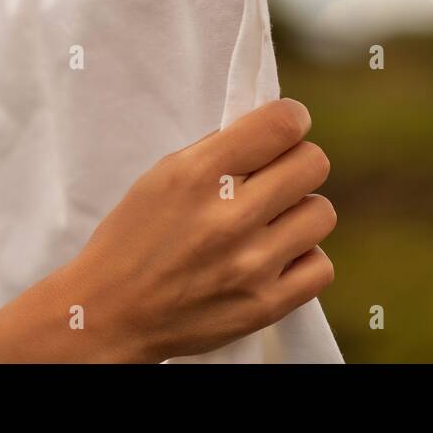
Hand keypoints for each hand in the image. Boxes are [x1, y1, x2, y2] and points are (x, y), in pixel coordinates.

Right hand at [0, 98, 335, 362]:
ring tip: (272, 221)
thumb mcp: (162, 175)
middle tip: (276, 176)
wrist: (110, 314)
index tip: (287, 126)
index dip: (292, 118)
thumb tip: (274, 128)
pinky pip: (321, 266)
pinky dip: (303, 258)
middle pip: (313, 164)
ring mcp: (250, 265)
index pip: (281, 125)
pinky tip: (276, 256)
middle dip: (297, 162)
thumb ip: (219, 149)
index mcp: (198, 175)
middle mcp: (228, 218)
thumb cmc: (135, 237)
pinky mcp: (264, 305)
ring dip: (300, 212)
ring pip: (322, 213)